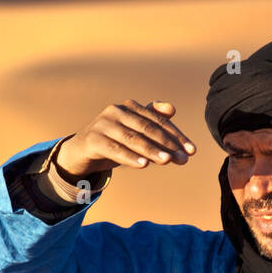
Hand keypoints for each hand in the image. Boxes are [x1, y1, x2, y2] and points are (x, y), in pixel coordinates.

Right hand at [55, 100, 195, 177]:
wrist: (80, 152)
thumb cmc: (113, 141)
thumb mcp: (134, 133)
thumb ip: (152, 122)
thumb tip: (172, 109)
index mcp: (130, 107)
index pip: (158, 121)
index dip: (176, 135)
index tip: (191, 151)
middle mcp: (116, 111)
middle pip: (147, 128)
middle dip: (168, 144)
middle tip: (184, 159)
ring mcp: (103, 124)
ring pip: (132, 138)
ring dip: (151, 150)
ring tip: (167, 161)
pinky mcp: (92, 139)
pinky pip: (114, 149)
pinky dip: (130, 157)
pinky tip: (143, 165)